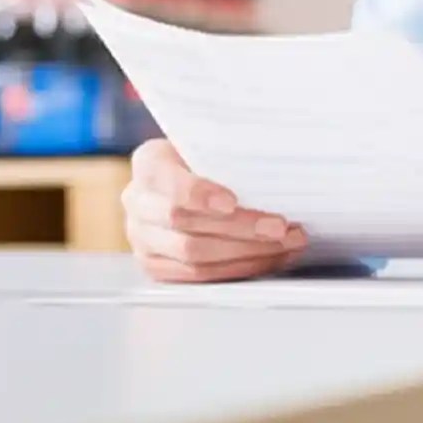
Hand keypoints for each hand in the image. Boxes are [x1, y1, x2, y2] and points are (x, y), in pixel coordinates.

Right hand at [122, 139, 307, 281]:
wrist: (177, 182)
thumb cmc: (199, 161)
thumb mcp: (207, 146)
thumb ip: (226, 157)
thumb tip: (275, 171)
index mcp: (149, 164)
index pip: (169, 182)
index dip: (199, 195)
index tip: (232, 201)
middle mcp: (137, 203)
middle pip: (186, 223)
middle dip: (241, 228)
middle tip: (280, 227)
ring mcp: (143, 238)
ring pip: (194, 255)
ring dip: (248, 253)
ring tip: (285, 244)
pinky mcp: (155, 266)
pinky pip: (198, 275)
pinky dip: (238, 269)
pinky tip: (268, 258)